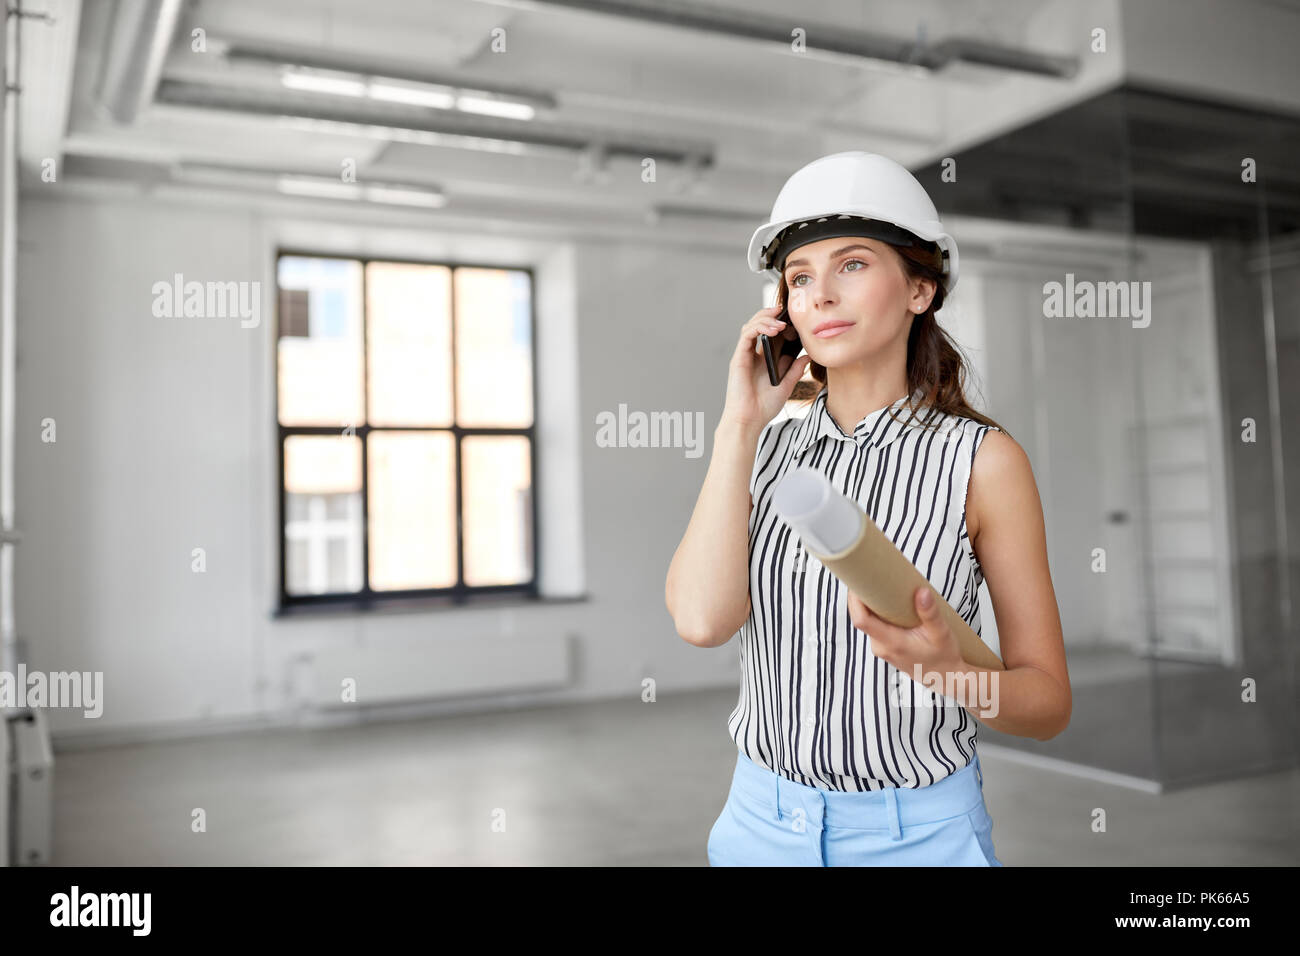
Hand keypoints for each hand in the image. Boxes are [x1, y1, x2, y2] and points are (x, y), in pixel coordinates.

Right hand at [719, 306, 810, 430]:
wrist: (750, 420)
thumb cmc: (763, 407)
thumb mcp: (786, 386)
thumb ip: (795, 370)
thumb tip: (808, 356)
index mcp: (762, 359)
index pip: (768, 333)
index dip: (779, 322)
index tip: (794, 320)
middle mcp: (751, 354)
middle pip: (758, 324)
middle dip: (770, 313)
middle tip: (785, 310)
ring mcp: (744, 355)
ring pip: (751, 325)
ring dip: (766, 318)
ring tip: (781, 321)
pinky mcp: (738, 357)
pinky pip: (747, 334)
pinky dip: (760, 327)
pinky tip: (774, 328)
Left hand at [847, 585, 964, 685]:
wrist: (944, 677)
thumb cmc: (943, 656)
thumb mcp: (941, 633)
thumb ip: (930, 613)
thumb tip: (921, 592)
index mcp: (892, 643)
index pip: (861, 621)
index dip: (855, 601)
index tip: (858, 583)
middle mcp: (881, 647)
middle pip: (861, 617)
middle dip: (863, 597)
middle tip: (871, 576)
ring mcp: (880, 647)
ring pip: (867, 621)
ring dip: (870, 604)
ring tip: (880, 586)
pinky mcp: (883, 646)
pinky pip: (873, 626)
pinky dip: (877, 613)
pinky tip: (887, 602)